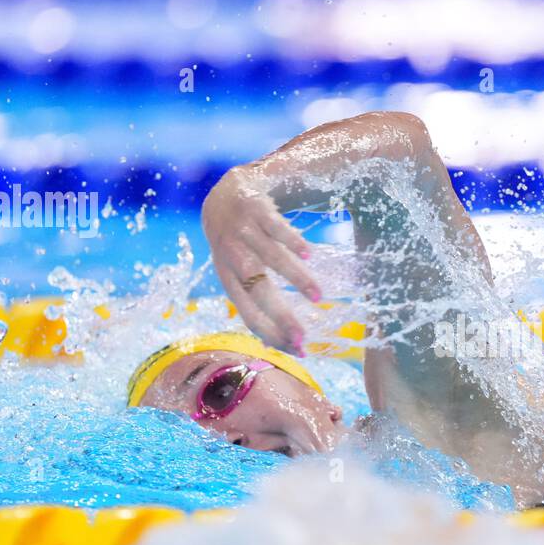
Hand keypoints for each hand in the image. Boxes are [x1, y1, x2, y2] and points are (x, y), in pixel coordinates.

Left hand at [201, 166, 320, 352]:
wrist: (224, 194)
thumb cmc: (239, 244)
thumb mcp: (239, 272)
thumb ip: (257, 301)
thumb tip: (275, 344)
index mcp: (229, 279)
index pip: (249, 313)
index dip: (272, 334)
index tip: (300, 349)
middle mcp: (233, 257)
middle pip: (257, 290)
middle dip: (280, 316)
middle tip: (303, 336)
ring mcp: (243, 232)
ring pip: (270, 258)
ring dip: (295, 279)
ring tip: (319, 296)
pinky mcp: (256, 208)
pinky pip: (276, 227)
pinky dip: (292, 241)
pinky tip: (309, 254)